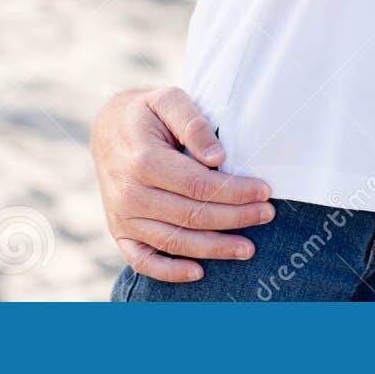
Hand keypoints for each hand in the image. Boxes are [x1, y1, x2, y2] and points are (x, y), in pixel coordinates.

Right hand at [91, 86, 275, 281]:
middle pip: (192, 216)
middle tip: (267, 215)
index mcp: (144, 162)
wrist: (108, 128)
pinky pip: (142, 260)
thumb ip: (194, 124)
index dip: (235, 192)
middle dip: (235, 218)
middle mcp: (130, 194)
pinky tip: (198, 273)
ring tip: (247, 248)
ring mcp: (123, 216)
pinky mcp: (120, 230)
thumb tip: (218, 157)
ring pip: (175, 241)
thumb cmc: (147, 113)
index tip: (264, 191)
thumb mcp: (169, 100)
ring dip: (214, 249)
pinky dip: (169, 272)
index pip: (199, 186)